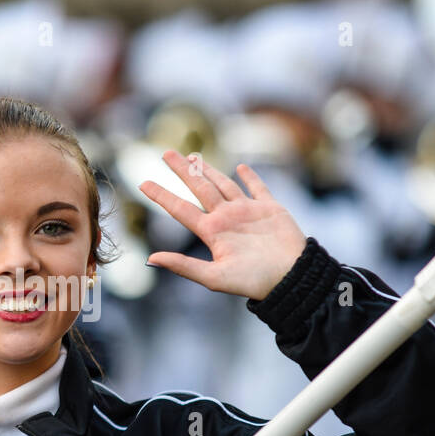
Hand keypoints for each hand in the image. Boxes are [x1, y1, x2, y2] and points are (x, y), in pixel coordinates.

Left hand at [138, 151, 307, 301]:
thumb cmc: (254, 282)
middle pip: (199, 188)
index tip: (142, 183)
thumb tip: (150, 259)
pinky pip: (258, 189)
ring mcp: (247, 212)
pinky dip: (250, 177)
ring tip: (194, 157)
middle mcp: (226, 219)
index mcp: (212, 232)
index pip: (180, 209)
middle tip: (166, 153)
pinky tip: (241, 167)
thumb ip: (183, 266)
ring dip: (209, 170)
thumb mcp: (214, 277)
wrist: (292, 279)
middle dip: (183, 170)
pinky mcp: (270, 209)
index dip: (162, 195)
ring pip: (223, 184)